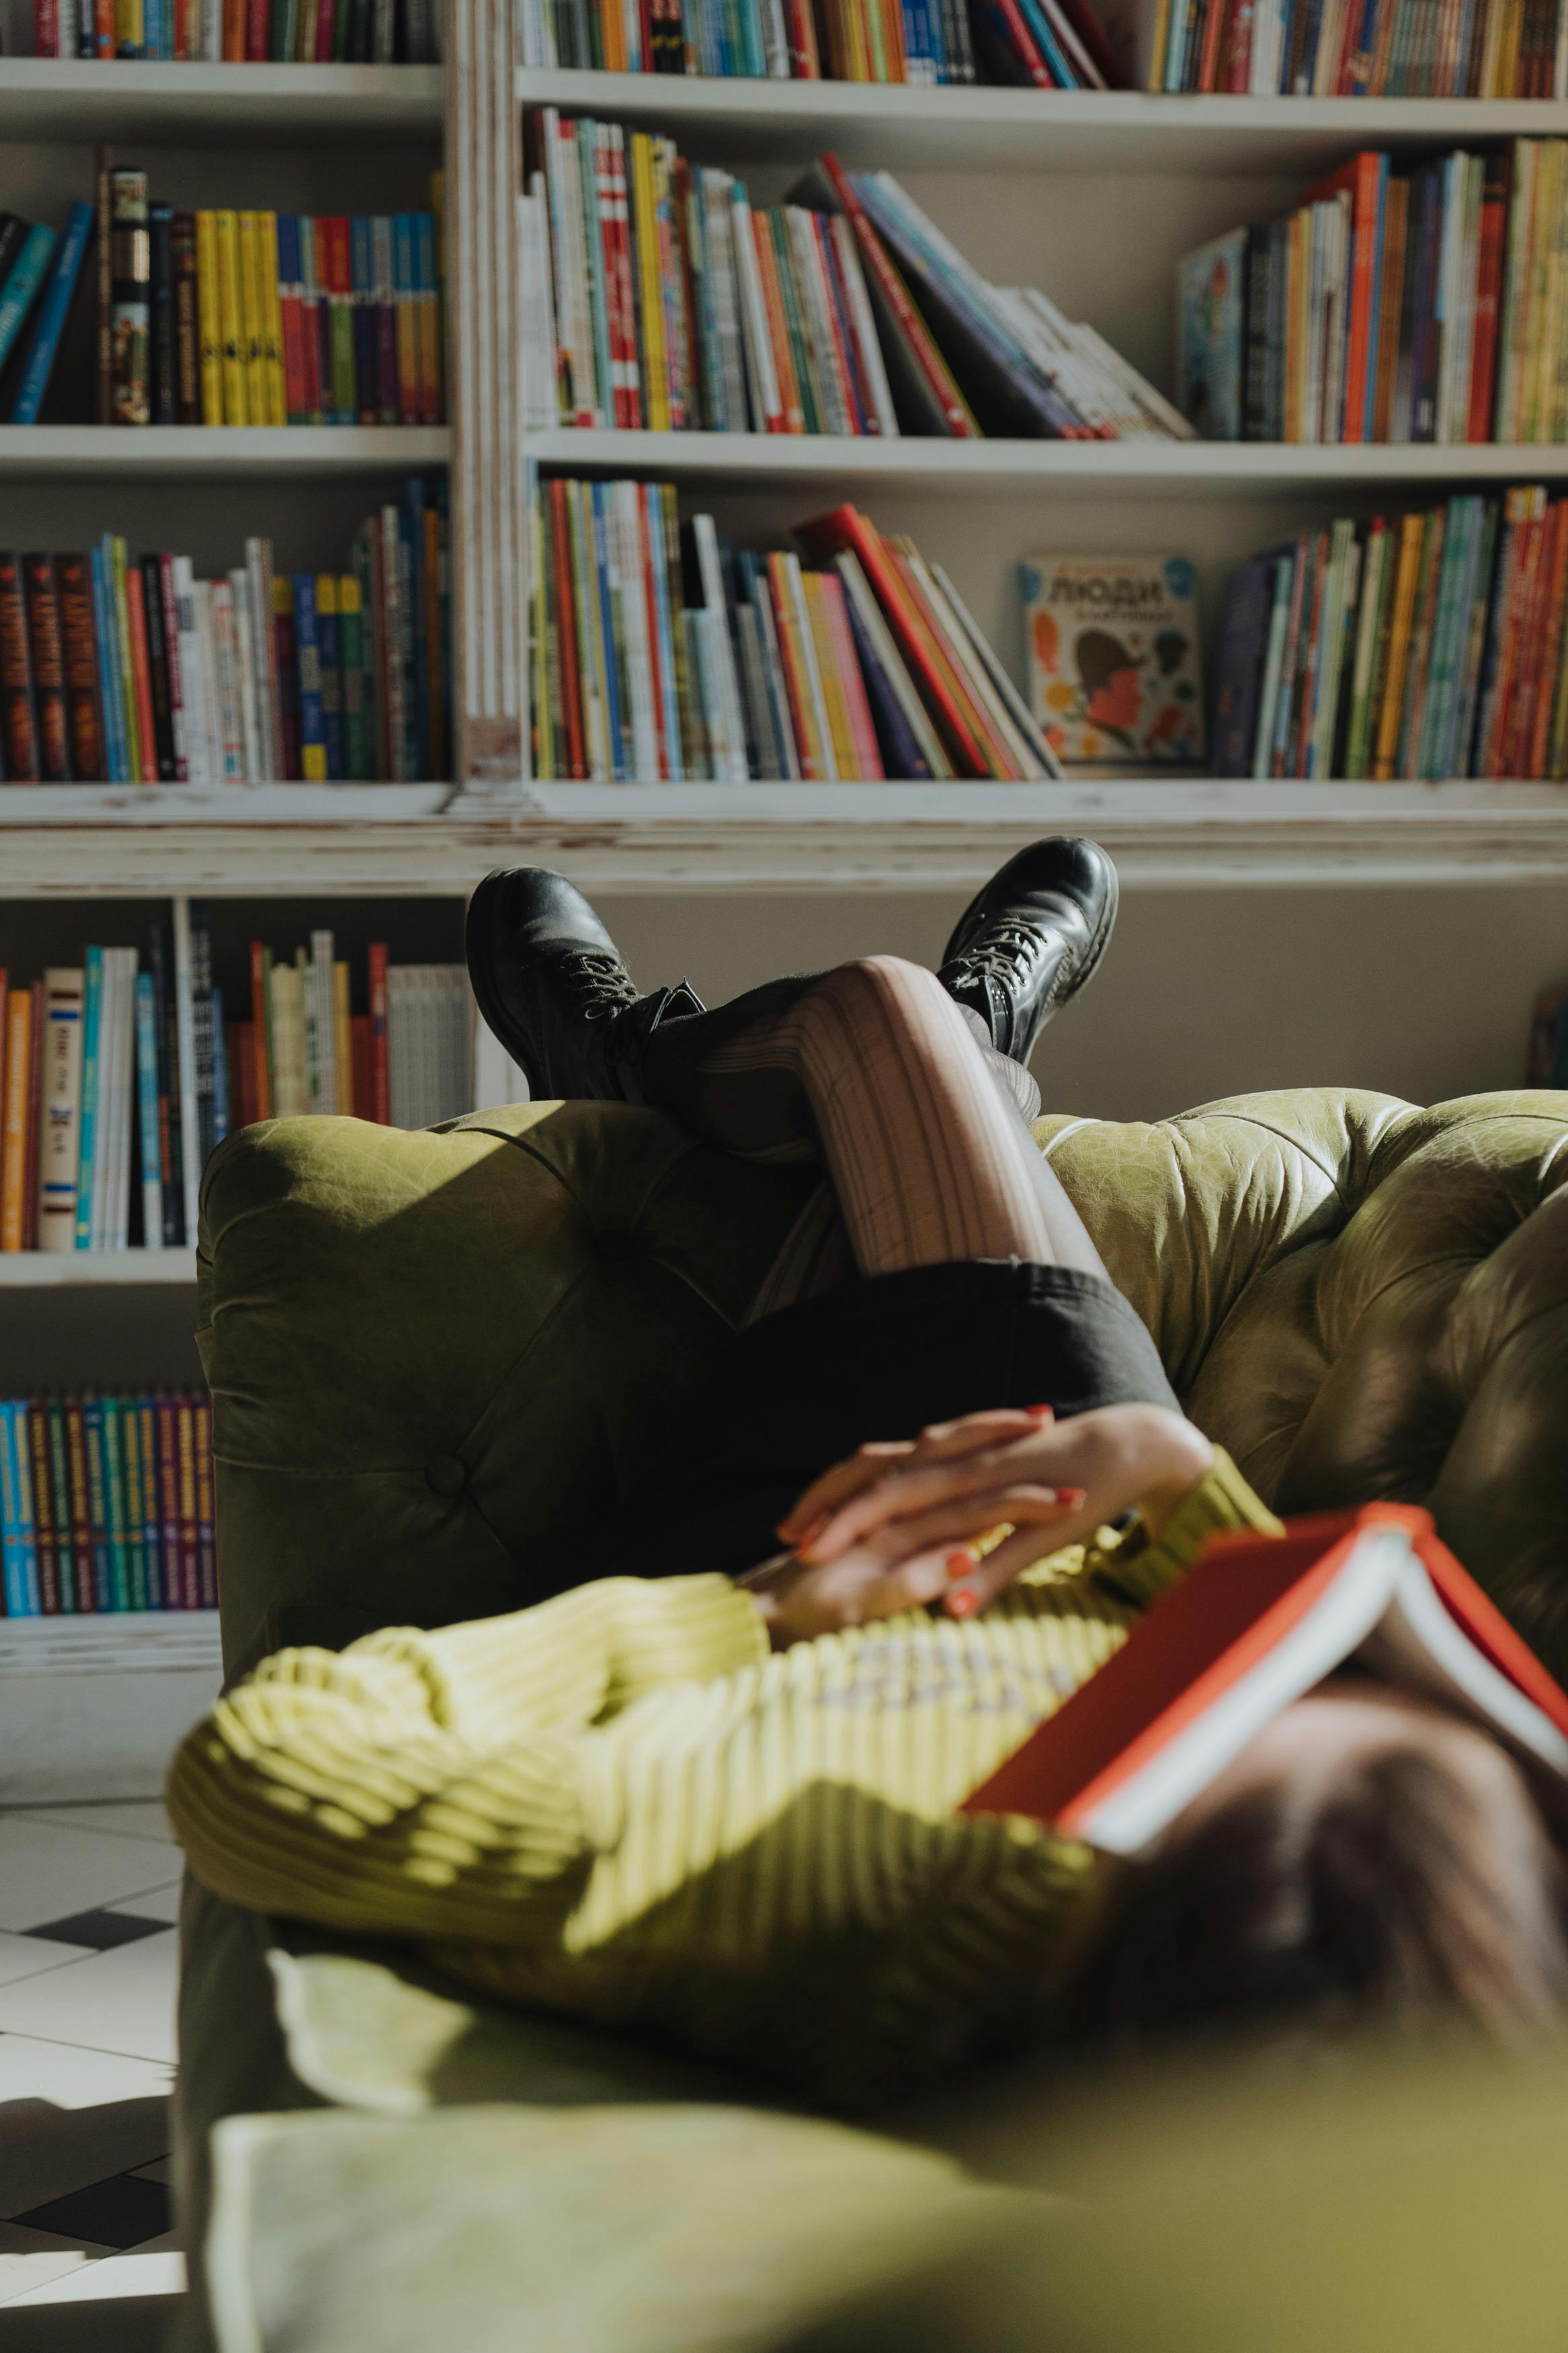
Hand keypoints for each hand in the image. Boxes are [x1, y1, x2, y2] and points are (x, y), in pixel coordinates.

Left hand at [765, 1404, 1212, 1636]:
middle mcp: (964, 1465)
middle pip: (882, 1479)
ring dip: (876, 1530)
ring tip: (830, 1557)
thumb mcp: (997, 1500)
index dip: (828, 1498)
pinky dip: (983, 1572)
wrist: (1131, 1445)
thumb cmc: (1058, 1475)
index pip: (873, 1472)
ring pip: (929, 1504)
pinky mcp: (1046, 1511)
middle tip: (791, 1547)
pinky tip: (955, 1605)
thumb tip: (928, 1552)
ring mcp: (1000, 1484)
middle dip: (832, 1511)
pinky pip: (1010, 1544)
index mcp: (950, 1462)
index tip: (787, 1531)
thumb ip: (959, 1519)